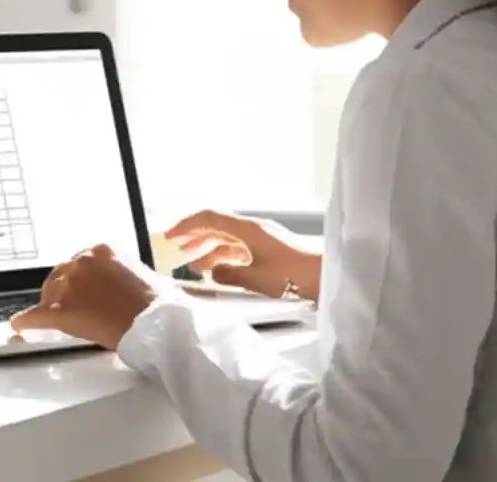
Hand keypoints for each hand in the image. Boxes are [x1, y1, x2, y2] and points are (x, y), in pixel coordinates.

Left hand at [9, 244, 165, 349]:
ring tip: (52, 317)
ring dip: (50, 304)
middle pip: (61, 274)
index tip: (81, 286)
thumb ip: (125, 274)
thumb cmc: (156, 303)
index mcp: (102, 250)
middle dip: (62, 288)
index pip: (80, 261)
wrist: (154, 322)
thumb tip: (126, 283)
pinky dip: (26, 322)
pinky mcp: (61, 311)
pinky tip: (20, 326)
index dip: (79, 278)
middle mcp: (82, 262)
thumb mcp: (144, 274)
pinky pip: (36, 316)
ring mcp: (70, 286)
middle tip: (68, 303)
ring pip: (50, 293)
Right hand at [165, 210, 319, 300]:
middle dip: (195, 237)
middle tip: (177, 249)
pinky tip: (219, 270)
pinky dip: (225, 257)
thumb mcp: (256, 278)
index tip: (170, 236)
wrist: (325, 275)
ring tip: (194, 264)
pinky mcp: (269, 250)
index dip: (187, 225)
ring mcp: (261, 238)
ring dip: (209, 249)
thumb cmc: (293, 275)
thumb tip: (212, 271)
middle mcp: (252, 229)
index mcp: (247, 229)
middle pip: (217, 227)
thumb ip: (229, 274)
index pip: (209, 218)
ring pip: (227, 239)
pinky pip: (239, 249)